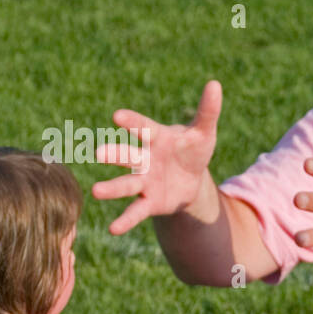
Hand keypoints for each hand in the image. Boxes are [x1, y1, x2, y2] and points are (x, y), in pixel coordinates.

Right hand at [91, 80, 222, 234]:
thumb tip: (215, 84)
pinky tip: (113, 229)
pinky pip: (136, 211)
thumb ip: (208, 111)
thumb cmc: (192, 150)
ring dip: (112, 188)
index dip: (132, 122)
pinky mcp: (148, 202)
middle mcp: (143, 159)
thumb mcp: (204, 133)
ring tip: (97, 192)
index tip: (117, 116)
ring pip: (126, 184)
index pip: (143, 128)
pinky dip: (125, 220)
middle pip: (127, 155)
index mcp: (155, 138)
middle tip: (98, 151)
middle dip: (115, 154)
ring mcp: (143, 181)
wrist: (191, 179)